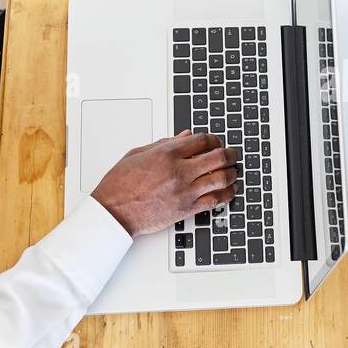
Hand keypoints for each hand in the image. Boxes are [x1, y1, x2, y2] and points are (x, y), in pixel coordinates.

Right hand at [92, 131, 236, 236]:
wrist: (114, 211)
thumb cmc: (120, 184)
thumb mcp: (138, 154)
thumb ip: (165, 143)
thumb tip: (186, 136)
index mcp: (166, 154)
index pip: (202, 140)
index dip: (214, 140)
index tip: (215, 142)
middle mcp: (179, 171)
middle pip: (218, 157)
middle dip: (229, 154)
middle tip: (232, 154)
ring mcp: (185, 191)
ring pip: (221, 178)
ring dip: (232, 172)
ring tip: (233, 171)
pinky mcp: (187, 209)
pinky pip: (216, 200)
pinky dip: (228, 194)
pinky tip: (230, 190)